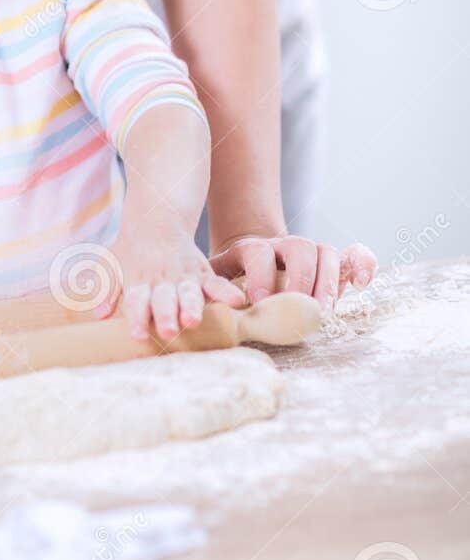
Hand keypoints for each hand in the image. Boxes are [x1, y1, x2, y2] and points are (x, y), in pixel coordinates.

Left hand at [94, 223, 246, 343]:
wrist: (155, 219)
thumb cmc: (131, 251)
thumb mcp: (112, 264)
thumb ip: (107, 290)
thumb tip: (100, 314)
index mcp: (138, 281)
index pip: (136, 301)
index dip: (137, 317)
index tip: (138, 335)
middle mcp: (161, 280)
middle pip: (163, 300)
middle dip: (166, 315)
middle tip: (168, 331)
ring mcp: (183, 277)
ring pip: (189, 294)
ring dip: (192, 307)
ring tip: (193, 321)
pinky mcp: (202, 273)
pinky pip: (215, 283)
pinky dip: (226, 292)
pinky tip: (236, 302)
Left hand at [208, 234, 377, 311]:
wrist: (252, 262)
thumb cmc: (229, 282)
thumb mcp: (213, 283)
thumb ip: (209, 294)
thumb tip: (197, 313)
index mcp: (251, 249)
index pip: (258, 252)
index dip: (260, 275)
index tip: (258, 302)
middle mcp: (282, 246)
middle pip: (299, 247)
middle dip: (301, 279)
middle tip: (300, 309)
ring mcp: (308, 252)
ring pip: (325, 251)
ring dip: (328, 281)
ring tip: (324, 311)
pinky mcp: (330, 262)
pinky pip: (352, 254)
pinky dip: (362, 263)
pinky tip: (362, 283)